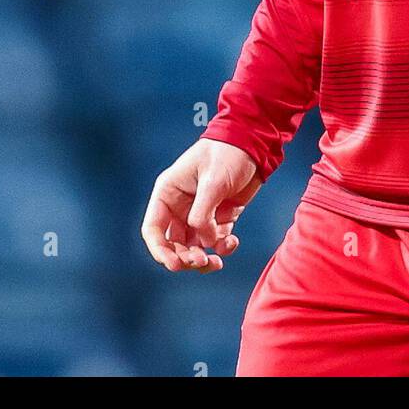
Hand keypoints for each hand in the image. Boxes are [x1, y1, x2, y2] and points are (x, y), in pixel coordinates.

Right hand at [141, 137, 260, 271]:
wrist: (254, 144)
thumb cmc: (227, 153)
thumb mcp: (213, 180)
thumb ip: (203, 213)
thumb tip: (203, 242)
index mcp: (169, 192)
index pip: (153, 229)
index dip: (160, 250)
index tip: (175, 264)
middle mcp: (180, 206)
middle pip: (173, 244)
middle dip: (185, 258)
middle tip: (202, 261)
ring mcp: (199, 213)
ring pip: (193, 247)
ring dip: (203, 258)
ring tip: (217, 261)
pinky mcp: (218, 217)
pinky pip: (214, 241)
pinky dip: (221, 247)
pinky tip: (232, 241)